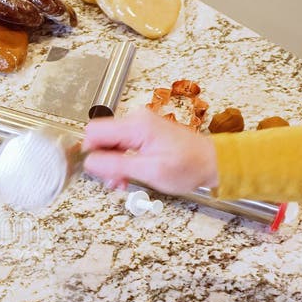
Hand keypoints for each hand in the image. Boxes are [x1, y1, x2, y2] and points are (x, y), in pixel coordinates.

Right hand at [81, 108, 218, 194]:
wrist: (212, 162)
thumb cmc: (189, 166)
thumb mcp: (150, 171)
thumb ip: (116, 165)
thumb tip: (89, 162)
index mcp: (136, 126)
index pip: (94, 131)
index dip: (89, 151)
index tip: (95, 170)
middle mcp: (136, 120)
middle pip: (100, 137)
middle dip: (101, 160)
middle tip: (113, 180)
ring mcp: (139, 125)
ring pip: (109, 142)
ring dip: (111, 163)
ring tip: (123, 181)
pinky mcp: (143, 132)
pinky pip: (120, 144)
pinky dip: (120, 159)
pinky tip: (128, 173)